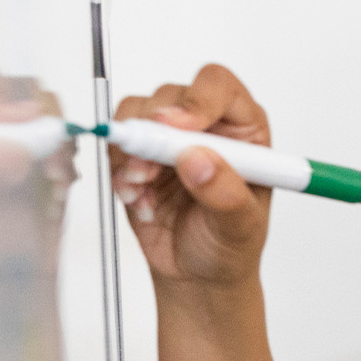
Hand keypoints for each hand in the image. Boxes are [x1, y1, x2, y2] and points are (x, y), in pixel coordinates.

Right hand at [112, 64, 271, 296]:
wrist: (198, 274)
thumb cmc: (230, 245)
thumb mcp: (241, 226)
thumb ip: (225, 193)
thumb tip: (196, 158)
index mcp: (244, 129)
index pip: (218, 87)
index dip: (195, 100)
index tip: (176, 127)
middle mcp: (206, 124)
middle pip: (169, 96)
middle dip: (153, 134)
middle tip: (148, 173)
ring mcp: (170, 138)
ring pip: (136, 114)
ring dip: (132, 154)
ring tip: (143, 191)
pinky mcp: (140, 155)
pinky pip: (117, 146)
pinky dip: (119, 173)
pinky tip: (139, 202)